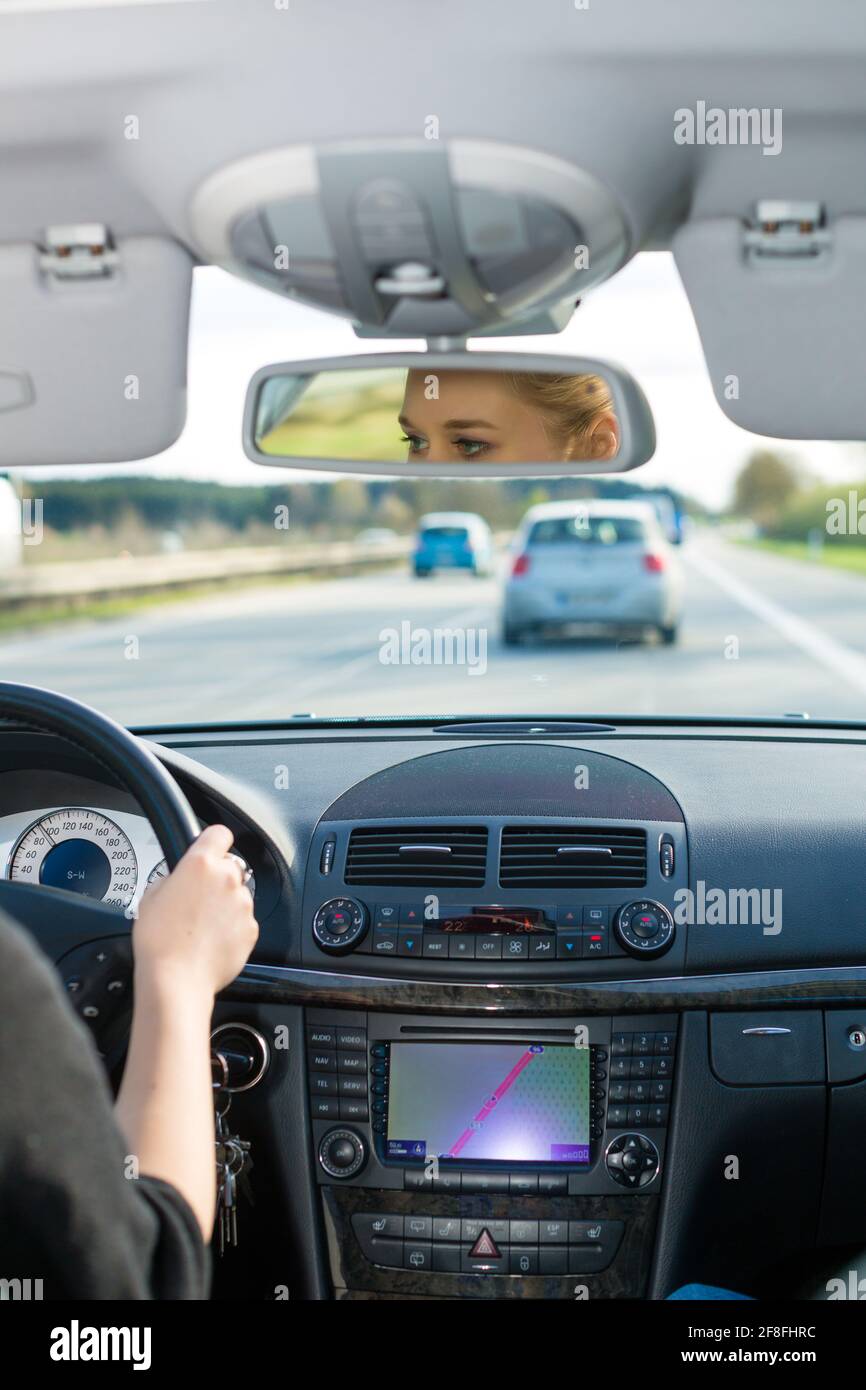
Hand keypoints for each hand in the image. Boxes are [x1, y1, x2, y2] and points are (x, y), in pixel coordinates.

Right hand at [133, 825, 258, 997]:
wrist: (177, 979)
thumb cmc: (159, 941)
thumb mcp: (151, 895)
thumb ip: (172, 877)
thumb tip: (180, 878)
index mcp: (201, 864)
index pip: (219, 832)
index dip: (213, 840)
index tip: (210, 847)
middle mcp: (227, 879)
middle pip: (229, 866)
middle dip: (216, 878)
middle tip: (197, 899)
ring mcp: (243, 904)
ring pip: (237, 895)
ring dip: (224, 904)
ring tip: (201, 926)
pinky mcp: (251, 928)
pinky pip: (243, 920)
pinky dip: (232, 926)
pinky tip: (211, 940)